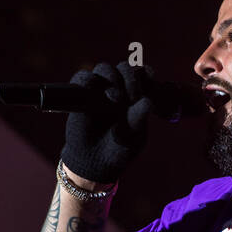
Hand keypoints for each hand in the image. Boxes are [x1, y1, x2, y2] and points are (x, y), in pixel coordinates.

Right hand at [60, 61, 153, 183]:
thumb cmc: (118, 149)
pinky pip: (82, 77)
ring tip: (115, 97)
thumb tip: (147, 101)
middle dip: (130, 78)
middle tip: (132, 98)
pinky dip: (87, 79)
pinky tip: (93, 88)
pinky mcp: (81, 95)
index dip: (146, 75)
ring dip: (111, 76)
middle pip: (124, 68)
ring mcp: (99, 91)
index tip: (150, 83)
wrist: (94, 162)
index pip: (143, 74)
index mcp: (136, 97)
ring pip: (104, 69)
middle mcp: (119, 90)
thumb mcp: (132, 136)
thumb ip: (138, 118)